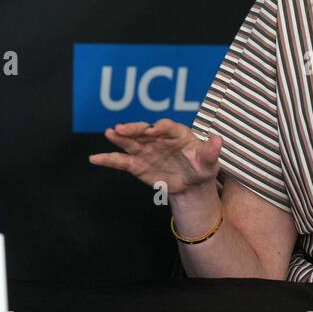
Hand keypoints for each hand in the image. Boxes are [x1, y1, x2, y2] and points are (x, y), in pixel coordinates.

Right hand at [89, 118, 221, 197]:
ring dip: (119, 137)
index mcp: (177, 133)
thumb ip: (211, 151)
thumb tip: (217, 139)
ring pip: (130, 141)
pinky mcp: (137, 164)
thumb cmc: (201, 167)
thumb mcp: (210, 162)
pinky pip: (121, 161)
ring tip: (109, 133)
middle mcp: (158, 138)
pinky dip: (108, 159)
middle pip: (144, 130)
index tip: (155, 129)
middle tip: (122, 128)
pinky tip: (95, 158)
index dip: (161, 127)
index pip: (167, 127)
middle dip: (134, 128)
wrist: (191, 184)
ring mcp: (146, 150)